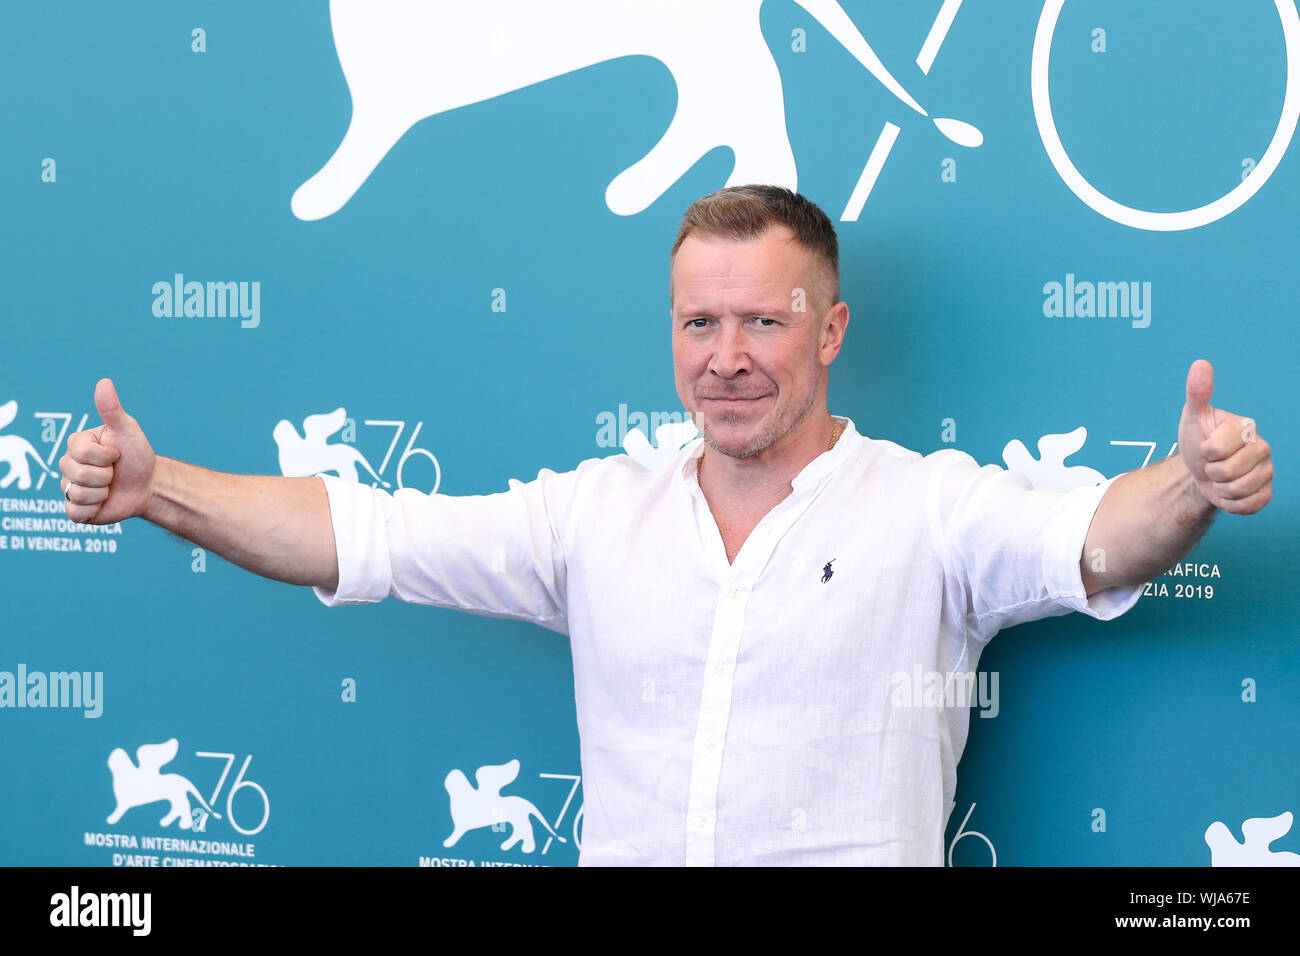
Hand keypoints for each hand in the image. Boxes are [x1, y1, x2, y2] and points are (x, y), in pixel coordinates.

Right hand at [58, 379, 158, 523]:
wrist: (149, 485)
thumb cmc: (137, 455)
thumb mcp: (128, 430)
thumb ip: (112, 410)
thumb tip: (104, 382)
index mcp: (76, 445)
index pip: (81, 453)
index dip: (105, 456)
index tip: (116, 454)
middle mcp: (68, 466)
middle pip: (78, 474)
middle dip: (106, 475)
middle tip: (114, 472)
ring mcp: (70, 488)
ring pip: (78, 494)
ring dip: (103, 492)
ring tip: (110, 486)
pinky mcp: (76, 509)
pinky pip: (75, 513)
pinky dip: (94, 509)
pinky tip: (103, 502)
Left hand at [1177, 359, 1272, 513]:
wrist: (1199, 470)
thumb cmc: (1198, 440)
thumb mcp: (1193, 416)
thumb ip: (1197, 393)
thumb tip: (1200, 364)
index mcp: (1246, 428)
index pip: (1217, 449)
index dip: (1204, 452)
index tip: (1206, 445)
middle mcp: (1262, 448)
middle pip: (1226, 472)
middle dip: (1211, 471)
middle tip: (1212, 463)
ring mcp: (1267, 471)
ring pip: (1236, 490)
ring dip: (1219, 488)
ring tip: (1219, 477)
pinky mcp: (1266, 493)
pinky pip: (1247, 506)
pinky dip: (1230, 504)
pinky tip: (1228, 491)